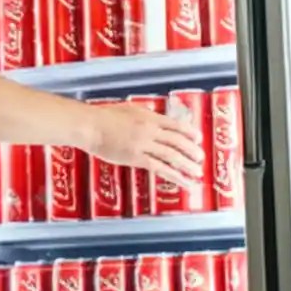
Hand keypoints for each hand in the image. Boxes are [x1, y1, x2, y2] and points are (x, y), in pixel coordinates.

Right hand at [84, 102, 205, 185]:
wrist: (90, 126)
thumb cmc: (104, 116)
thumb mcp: (129, 109)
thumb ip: (144, 114)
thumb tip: (154, 117)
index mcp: (150, 117)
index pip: (176, 125)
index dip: (190, 132)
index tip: (198, 138)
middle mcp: (150, 130)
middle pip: (178, 141)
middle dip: (192, 150)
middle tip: (201, 158)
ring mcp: (144, 145)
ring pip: (172, 155)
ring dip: (187, 165)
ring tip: (197, 172)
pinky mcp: (136, 158)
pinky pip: (160, 168)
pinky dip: (174, 175)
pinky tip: (183, 182)